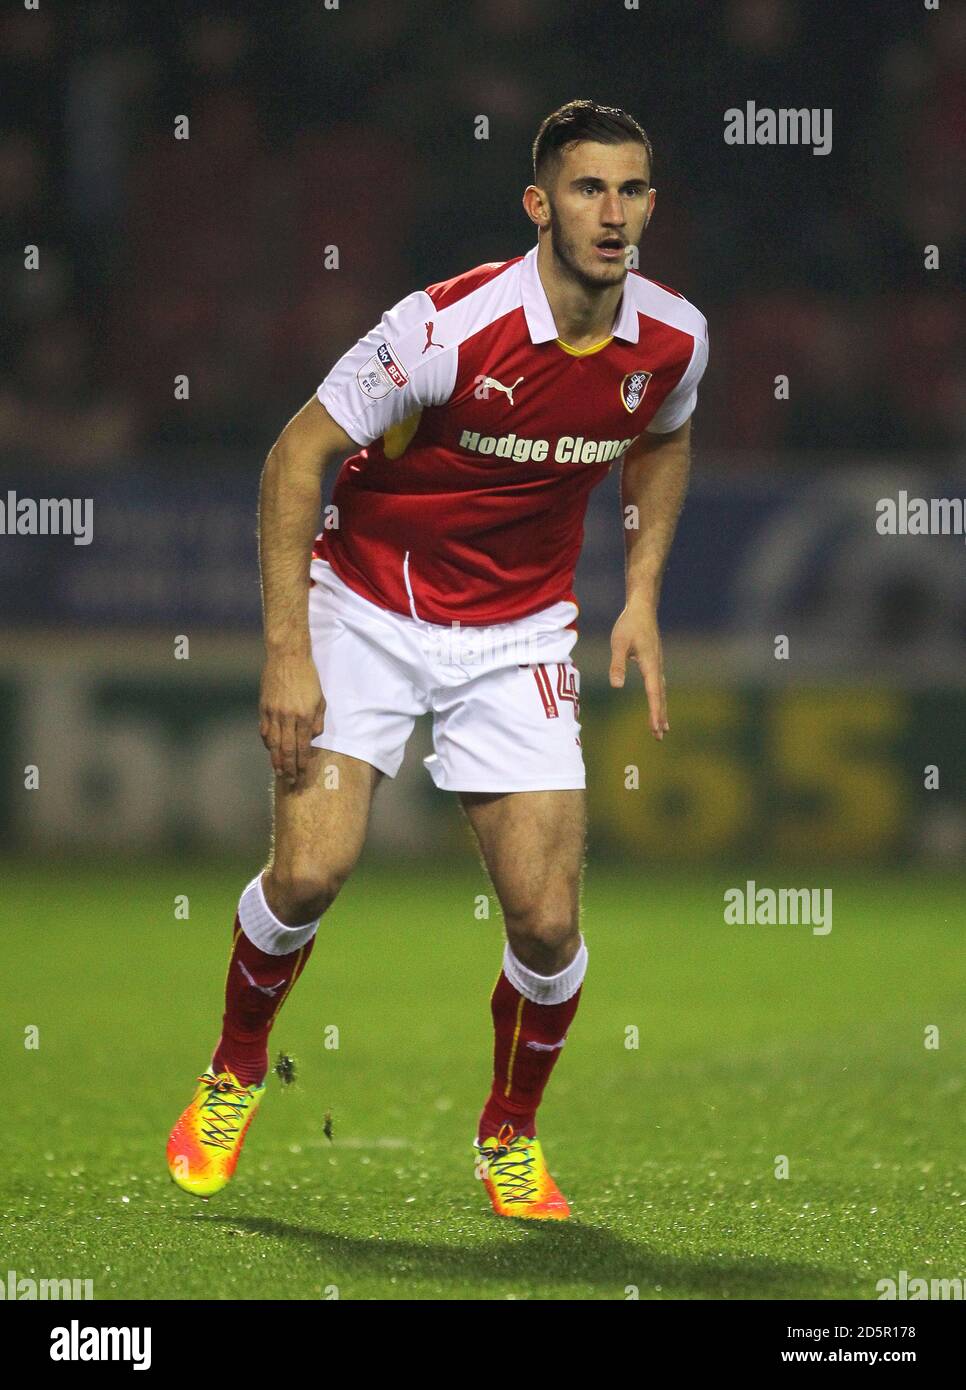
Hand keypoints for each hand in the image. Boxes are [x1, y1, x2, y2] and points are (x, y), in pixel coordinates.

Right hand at [259, 649, 325, 787]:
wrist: (287, 657)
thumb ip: (318, 720)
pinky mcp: (263, 707)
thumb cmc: (308, 677)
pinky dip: (267, 743)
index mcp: (305, 715)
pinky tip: (270, 750)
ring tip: (279, 771)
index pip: (303, 746)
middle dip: (289, 768)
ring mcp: (274, 713)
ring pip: (273, 743)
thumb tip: (313, 738)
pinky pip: (264, 730)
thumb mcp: (320, 698)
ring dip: (276, 760)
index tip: (302, 774)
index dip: (302, 763)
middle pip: (287, 749)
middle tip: (291, 781)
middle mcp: (288, 717)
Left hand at [608, 600, 668, 739]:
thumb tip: (617, 686)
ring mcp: (657, 664)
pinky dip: (659, 697)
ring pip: (661, 691)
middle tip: (660, 736)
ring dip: (662, 709)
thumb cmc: (629, 625)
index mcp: (650, 665)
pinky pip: (659, 684)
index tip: (656, 728)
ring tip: (663, 727)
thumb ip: (617, 664)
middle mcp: (657, 667)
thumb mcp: (619, 644)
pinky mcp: (654, 661)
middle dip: (660, 716)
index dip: (654, 712)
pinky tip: (658, 701)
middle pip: (660, 696)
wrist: (642, 608)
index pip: (653, 693)